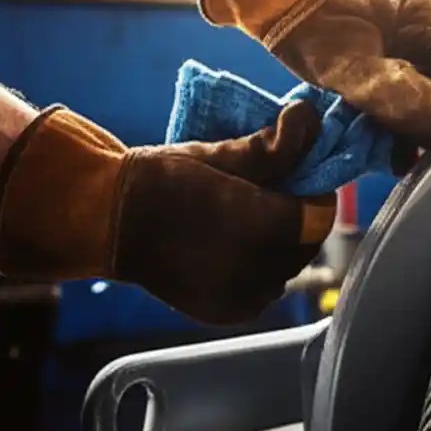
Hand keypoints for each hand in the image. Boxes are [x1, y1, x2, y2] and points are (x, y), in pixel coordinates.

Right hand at [0, 101, 335, 324]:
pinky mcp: (228, 313)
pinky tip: (233, 248)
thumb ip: (275, 144)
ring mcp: (243, 298)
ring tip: (245, 221)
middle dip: (295, 219)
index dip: (314, 194)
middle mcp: (258, 271)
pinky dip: (258, 270)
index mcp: (263, 227)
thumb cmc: (166, 178)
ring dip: (278, 246)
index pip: (321, 215)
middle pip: (305, 244)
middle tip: (266, 197)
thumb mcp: (222, 153)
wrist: (110, 221)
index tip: (294, 179)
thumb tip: (310, 117)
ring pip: (286, 269)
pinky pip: (263, 290)